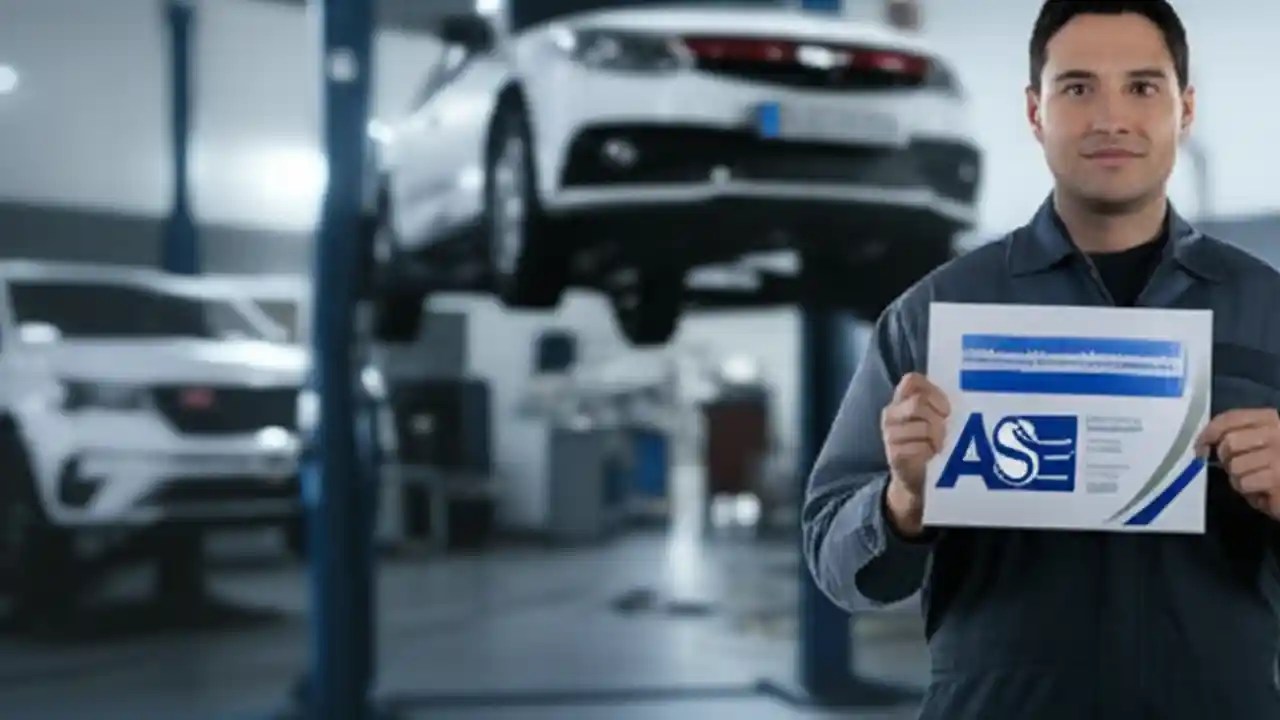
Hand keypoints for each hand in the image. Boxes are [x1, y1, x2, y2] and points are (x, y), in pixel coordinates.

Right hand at [881, 372, 950, 535]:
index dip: (932, 392)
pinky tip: (930, 457)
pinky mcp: (894, 454)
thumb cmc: (929, 443)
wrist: (916, 478)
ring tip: (939, 446)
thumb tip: (968, 394)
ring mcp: (890, 434)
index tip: (945, 409)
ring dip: (937, 438)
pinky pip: (919, 447)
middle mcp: (891, 414)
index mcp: (900, 400)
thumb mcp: (933, 419)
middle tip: (945, 431)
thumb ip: (939, 404)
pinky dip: (930, 453)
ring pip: (923, 426)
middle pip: (918, 403)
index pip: (911, 380)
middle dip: (938, 418)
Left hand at [1196, 408, 1279, 519]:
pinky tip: (1265, 492)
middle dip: (1228, 461)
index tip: (1200, 448)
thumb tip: (1204, 443)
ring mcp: (1279, 455)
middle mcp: (1277, 432)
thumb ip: (1238, 436)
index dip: (1208, 433)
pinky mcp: (1278, 478)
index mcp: (1270, 419)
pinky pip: (1245, 484)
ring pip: (1235, 467)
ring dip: (1240, 480)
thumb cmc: (1278, 468)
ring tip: (1258, 482)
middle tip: (1242, 469)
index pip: (1229, 418)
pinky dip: (1250, 493)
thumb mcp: (1260, 445)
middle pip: (1228, 444)